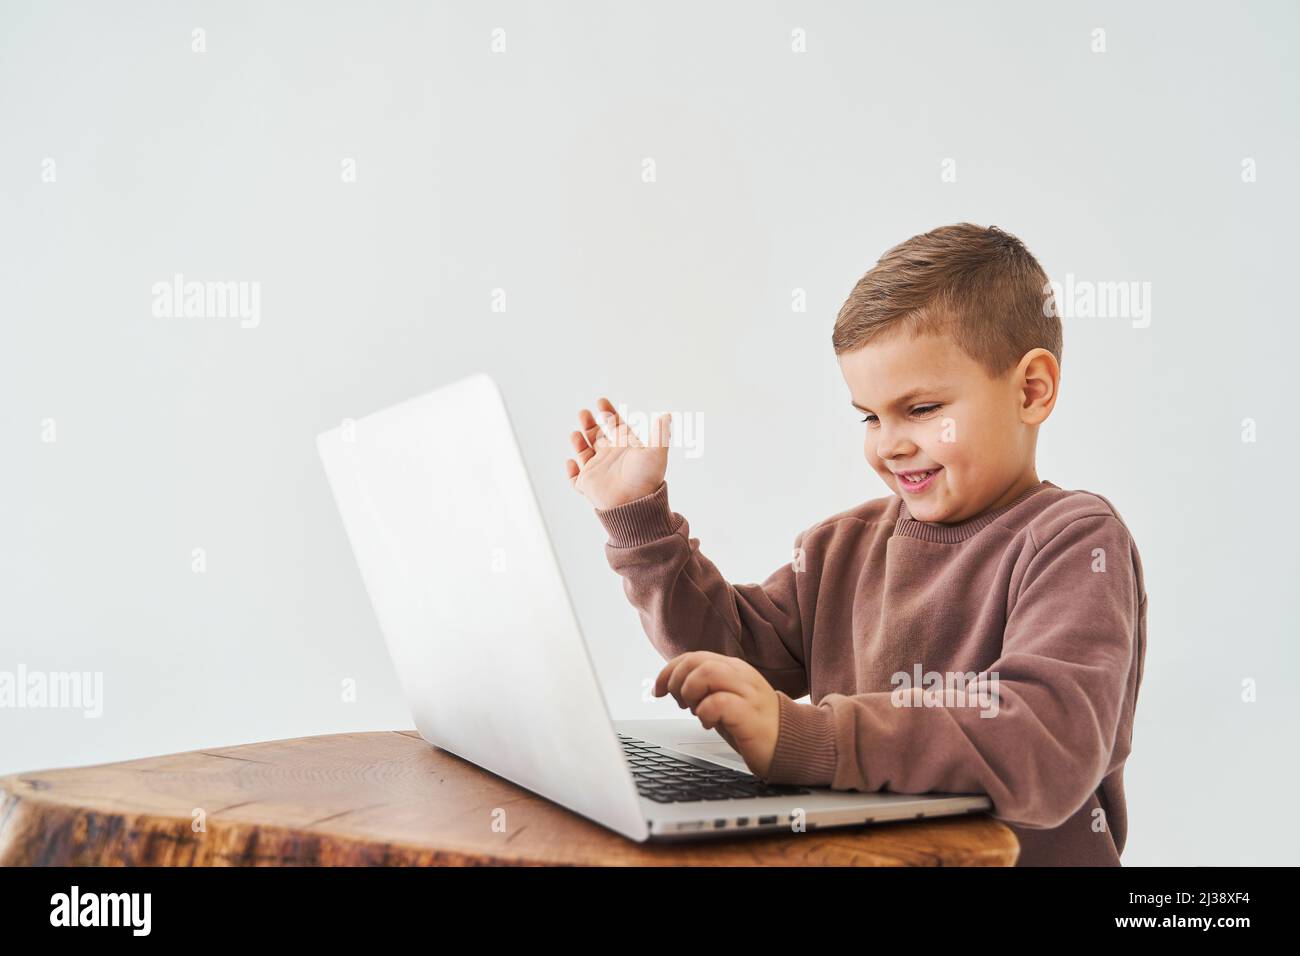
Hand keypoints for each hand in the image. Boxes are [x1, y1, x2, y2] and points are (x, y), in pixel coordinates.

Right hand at [564, 397, 670, 510]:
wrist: (634, 505)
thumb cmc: (646, 479)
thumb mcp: (656, 454)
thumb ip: (660, 434)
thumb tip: (667, 415)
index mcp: (624, 447)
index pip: (614, 426)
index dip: (608, 413)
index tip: (601, 401)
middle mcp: (610, 457)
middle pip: (596, 436)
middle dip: (589, 424)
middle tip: (584, 412)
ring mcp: (598, 471)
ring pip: (584, 453)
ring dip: (579, 442)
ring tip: (575, 433)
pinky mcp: (587, 485)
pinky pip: (575, 478)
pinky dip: (571, 471)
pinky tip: (571, 462)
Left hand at [654, 651, 779, 778]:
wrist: (789, 745)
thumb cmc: (751, 724)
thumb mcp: (723, 701)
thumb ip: (702, 689)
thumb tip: (670, 684)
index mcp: (733, 669)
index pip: (694, 657)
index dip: (669, 671)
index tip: (658, 689)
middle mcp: (740, 676)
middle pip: (698, 661)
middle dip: (677, 681)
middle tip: (680, 703)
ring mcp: (748, 693)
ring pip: (708, 673)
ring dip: (691, 691)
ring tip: (694, 710)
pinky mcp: (750, 715)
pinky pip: (719, 702)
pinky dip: (705, 711)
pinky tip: (708, 723)